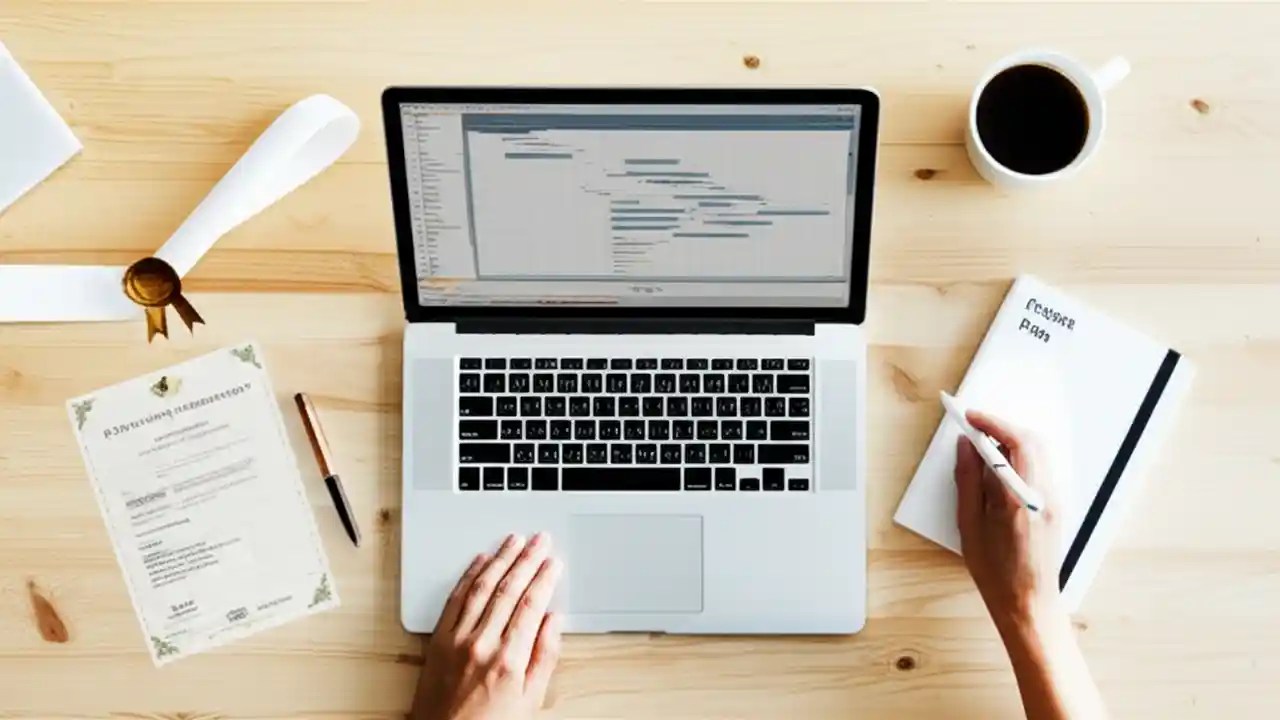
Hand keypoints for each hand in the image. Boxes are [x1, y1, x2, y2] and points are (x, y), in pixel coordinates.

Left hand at [412, 533, 563, 719]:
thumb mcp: (531, 701)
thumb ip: (545, 657)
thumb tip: (553, 622)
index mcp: (509, 659)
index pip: (532, 604)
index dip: (545, 578)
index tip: (554, 562)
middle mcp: (482, 644)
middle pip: (509, 589)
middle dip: (527, 559)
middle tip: (540, 540)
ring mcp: (456, 640)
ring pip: (482, 587)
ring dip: (500, 559)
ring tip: (513, 540)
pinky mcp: (437, 641)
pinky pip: (454, 599)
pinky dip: (468, 576)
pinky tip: (479, 561)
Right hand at [954, 410, 1063, 631]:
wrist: (1028, 602)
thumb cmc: (996, 572)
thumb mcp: (969, 525)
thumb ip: (967, 481)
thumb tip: (965, 449)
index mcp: (1019, 500)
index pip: (1013, 444)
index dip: (991, 423)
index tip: (971, 417)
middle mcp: (1043, 496)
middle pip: (1032, 442)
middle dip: (1003, 428)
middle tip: (977, 427)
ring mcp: (1054, 502)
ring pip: (1039, 454)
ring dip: (1013, 442)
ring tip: (984, 448)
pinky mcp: (1055, 508)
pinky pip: (1040, 470)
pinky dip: (1020, 459)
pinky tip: (999, 470)